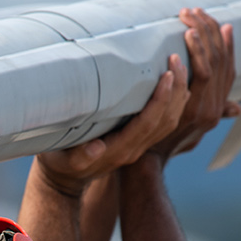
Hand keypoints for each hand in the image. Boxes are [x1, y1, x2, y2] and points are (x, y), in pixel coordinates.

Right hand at [34, 53, 190, 198]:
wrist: (65, 181)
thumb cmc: (60, 164)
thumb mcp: (64, 161)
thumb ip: (80, 157)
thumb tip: (96, 148)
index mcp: (119, 151)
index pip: (148, 122)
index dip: (161, 99)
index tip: (167, 75)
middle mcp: (134, 149)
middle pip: (166, 119)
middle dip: (175, 89)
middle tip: (178, 60)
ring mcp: (139, 146)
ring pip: (170, 121)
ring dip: (178, 93)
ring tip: (181, 65)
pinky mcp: (139, 142)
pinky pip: (165, 122)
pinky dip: (175, 102)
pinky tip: (176, 84)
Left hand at [152, 9, 239, 158]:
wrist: (149, 163)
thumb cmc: (162, 141)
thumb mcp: (188, 125)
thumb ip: (206, 110)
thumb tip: (235, 108)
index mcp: (216, 107)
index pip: (230, 70)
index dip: (228, 46)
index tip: (223, 24)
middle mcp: (216, 108)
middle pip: (222, 61)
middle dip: (210, 33)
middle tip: (195, 13)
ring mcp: (206, 110)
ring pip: (212, 65)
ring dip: (202, 38)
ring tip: (189, 20)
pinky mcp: (191, 111)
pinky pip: (199, 77)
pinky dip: (194, 55)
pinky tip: (185, 39)